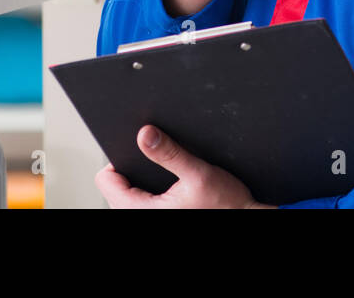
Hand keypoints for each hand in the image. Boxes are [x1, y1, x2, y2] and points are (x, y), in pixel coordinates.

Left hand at [94, 125, 276, 208]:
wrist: (248, 219)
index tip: (136, 148)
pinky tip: (173, 182)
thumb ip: (170, 154)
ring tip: (164, 170)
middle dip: (134, 167)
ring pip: (131, 194)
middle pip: (117, 185)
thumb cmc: (227, 208)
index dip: (118, 159)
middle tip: (153, 155)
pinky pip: (146, 200)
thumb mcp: (199, 174)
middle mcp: (142, 216)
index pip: (106, 180)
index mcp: (141, 211)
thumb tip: (144, 134)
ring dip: (144, 179)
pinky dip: (155, 189)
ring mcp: (154, 217)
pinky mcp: (166, 216)